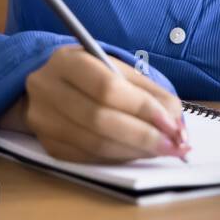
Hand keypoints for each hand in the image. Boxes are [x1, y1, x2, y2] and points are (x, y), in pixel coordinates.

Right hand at [10, 45, 189, 162]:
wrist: (48, 85)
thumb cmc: (90, 74)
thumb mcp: (117, 69)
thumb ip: (148, 91)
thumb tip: (175, 120)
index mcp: (67, 61)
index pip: (107, 88)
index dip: (143, 108)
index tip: (172, 124)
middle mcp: (48, 89)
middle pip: (99, 119)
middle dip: (143, 135)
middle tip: (173, 145)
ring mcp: (43, 119)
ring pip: (94, 144)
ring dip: (134, 151)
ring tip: (161, 150)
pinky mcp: (47, 145)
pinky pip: (88, 158)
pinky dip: (118, 158)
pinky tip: (137, 154)